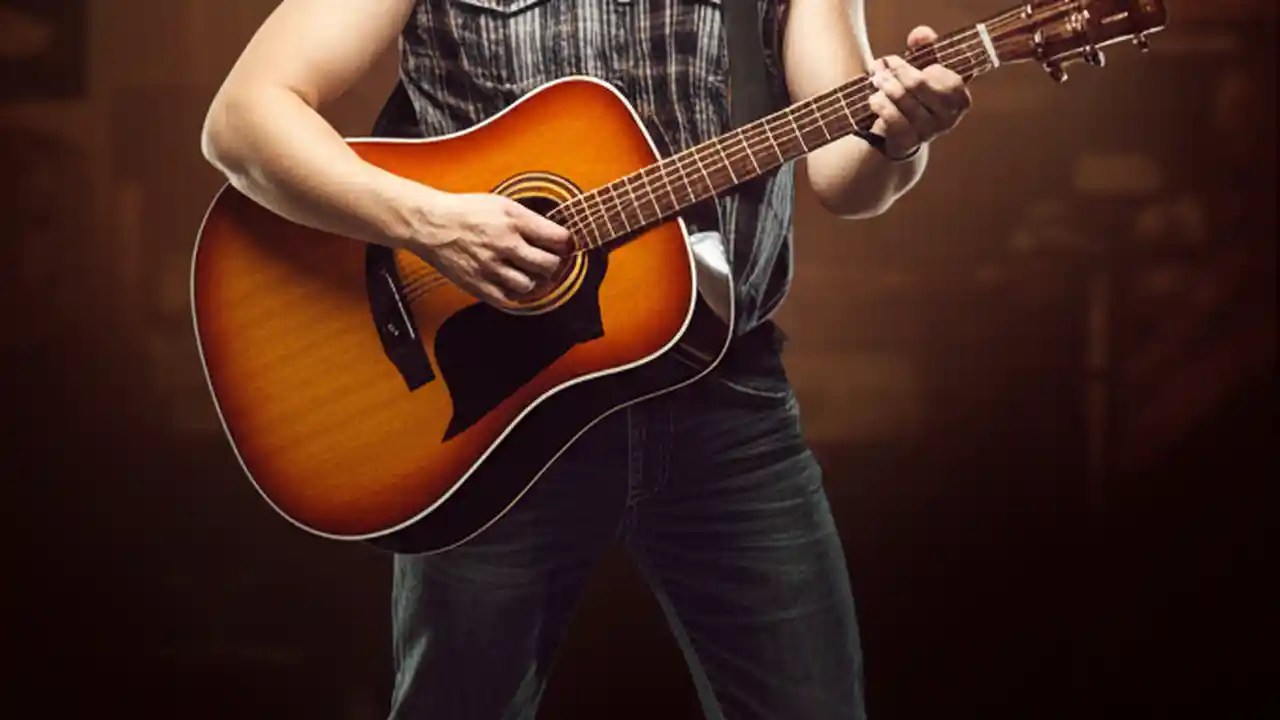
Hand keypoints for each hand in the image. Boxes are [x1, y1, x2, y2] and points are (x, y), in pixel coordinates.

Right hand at [409, 191, 572, 306]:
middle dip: (554, 264)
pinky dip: (516, 294)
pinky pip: (509, 299)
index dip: (567, 244)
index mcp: (513, 220)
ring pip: (531, 285)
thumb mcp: (502, 204)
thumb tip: (556, 237)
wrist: (431, 225)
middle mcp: (504, 244)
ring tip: (529, 272)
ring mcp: (491, 267)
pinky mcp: (478, 285)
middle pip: (548, 265)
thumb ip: (529, 220)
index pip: (557, 238)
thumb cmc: (467, 212)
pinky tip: (514, 283)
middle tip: (550, 261)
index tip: (565, 246)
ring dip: (535, 281)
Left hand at [867, 26, 973, 159]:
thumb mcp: (926, 70)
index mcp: (960, 99)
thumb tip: (920, 34)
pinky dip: (880, 104)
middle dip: (896, 71)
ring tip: (875, 78)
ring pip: (903, 100)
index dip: (919, 66)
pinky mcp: (909, 142)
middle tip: (880, 65)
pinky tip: (873, 98)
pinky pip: (892, 119)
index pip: (943, 75)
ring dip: (885, 85)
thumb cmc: (918, 96)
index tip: (897, 61)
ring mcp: (929, 132)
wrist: (904, 135)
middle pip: (918, 84)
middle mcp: (949, 118)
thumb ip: (926, 47)